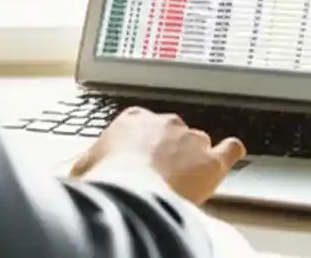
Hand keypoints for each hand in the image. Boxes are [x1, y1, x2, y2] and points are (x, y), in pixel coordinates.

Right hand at [70, 107, 246, 203]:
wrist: (130, 191)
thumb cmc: (106, 179)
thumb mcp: (85, 167)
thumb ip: (90, 163)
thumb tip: (79, 172)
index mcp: (134, 119)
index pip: (143, 127)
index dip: (143, 146)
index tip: (139, 160)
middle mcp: (166, 123)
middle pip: (173, 135)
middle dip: (169, 154)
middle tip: (159, 177)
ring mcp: (192, 139)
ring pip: (199, 145)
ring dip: (194, 161)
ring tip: (186, 182)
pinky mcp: (212, 160)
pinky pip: (230, 148)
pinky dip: (231, 152)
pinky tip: (230, 155)